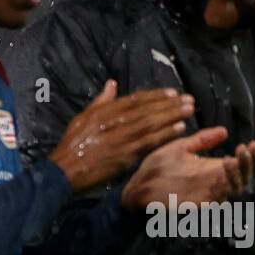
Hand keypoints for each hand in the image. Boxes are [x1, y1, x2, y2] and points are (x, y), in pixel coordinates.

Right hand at [50, 81, 194, 192]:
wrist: (64, 170)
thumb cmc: (73, 145)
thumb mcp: (83, 117)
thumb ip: (101, 101)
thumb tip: (112, 83)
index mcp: (103, 111)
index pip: (134, 100)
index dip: (155, 95)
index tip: (172, 92)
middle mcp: (112, 121)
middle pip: (147, 110)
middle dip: (169, 104)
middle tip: (189, 99)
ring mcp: (119, 138)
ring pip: (150, 124)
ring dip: (172, 116)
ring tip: (189, 111)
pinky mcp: (124, 155)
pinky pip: (149, 142)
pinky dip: (165, 135)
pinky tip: (180, 130)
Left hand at [120, 128, 254, 210]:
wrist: (139, 187)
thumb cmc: (158, 168)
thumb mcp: (181, 148)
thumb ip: (202, 141)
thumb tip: (225, 131)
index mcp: (213, 168)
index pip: (239, 164)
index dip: (249, 156)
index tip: (252, 143)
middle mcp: (215, 182)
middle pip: (242, 177)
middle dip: (247, 164)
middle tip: (243, 149)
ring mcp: (209, 194)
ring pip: (233, 189)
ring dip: (236, 175)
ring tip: (230, 159)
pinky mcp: (200, 205)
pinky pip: (217, 201)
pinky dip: (221, 191)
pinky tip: (220, 180)